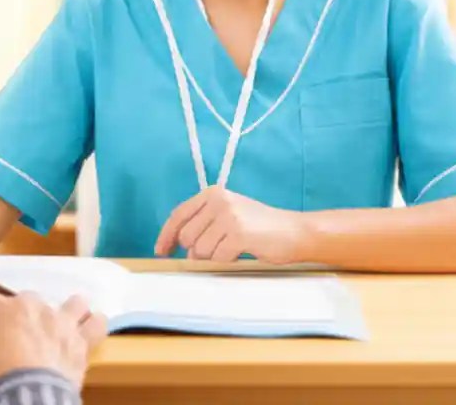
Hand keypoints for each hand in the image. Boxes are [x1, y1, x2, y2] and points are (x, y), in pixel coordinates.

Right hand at [0, 292, 107, 386]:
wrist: (20, 396)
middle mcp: (25, 304)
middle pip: (27, 302)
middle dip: (26, 318)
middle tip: (22, 340)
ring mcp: (56, 319)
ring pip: (70, 304)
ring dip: (69, 311)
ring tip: (68, 320)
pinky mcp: (79, 340)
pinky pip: (95, 324)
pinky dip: (94, 325)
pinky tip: (93, 324)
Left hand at [154, 185, 310, 262]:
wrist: (295, 231)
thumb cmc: (261, 227)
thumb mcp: (229, 213)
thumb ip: (204, 221)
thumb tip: (177, 244)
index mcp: (213, 193)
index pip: (179, 215)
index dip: (166, 235)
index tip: (161, 251)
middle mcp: (219, 201)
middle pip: (187, 237)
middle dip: (197, 251)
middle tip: (219, 250)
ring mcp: (229, 216)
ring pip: (200, 250)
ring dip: (213, 257)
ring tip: (233, 249)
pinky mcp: (239, 234)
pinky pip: (218, 258)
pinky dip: (227, 261)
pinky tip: (241, 252)